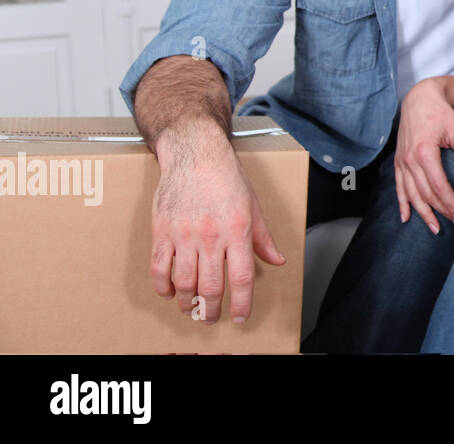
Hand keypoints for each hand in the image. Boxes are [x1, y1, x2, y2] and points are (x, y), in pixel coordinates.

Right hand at [150, 121, 284, 323]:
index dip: (242, 303)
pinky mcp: (161, 231)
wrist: (195, 153)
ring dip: (187, 303)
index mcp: (237, 230)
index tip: (241, 317)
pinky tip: (170, 293)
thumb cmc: (227, 177)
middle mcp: (211, 236)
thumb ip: (263, 238)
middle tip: (211, 318)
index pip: (242, 277)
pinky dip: (163, 287)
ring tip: (192, 309)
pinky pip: (159, 268)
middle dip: (211, 310)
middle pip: (211, 286)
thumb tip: (277, 261)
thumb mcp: (253, 206)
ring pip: (184, 282)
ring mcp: (184, 234)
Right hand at [395, 77, 453, 232]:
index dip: (449, 203)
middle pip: (424, 193)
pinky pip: (398, 187)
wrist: (420, 100)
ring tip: (434, 228)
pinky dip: (402, 203)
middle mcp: (409, 159)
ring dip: (422, 213)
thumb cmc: (442, 115)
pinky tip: (406, 217)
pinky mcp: (398, 162)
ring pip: (410, 194)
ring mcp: (401, 161)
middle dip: (440, 211)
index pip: (438, 185)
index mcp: (424, 152)